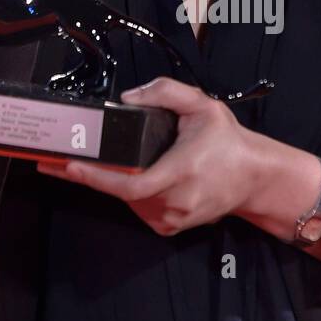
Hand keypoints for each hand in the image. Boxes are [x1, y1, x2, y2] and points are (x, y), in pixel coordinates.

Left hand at [35, 77, 263, 235]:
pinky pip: (139, 211)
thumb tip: (127, 98)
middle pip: (122, 192)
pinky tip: (135, 178)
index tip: (71, 166)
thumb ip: (165, 92)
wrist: (255, 178)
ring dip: (114, 183)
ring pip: (128, 203)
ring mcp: (173, 219)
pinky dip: (131, 195)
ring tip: (102, 163)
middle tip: (65, 159)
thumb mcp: (202, 105)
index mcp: (180, 172)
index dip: (97, 178)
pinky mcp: (171, 228)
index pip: (130, 185)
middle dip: (95, 174)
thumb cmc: (229, 142)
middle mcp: (175, 202)